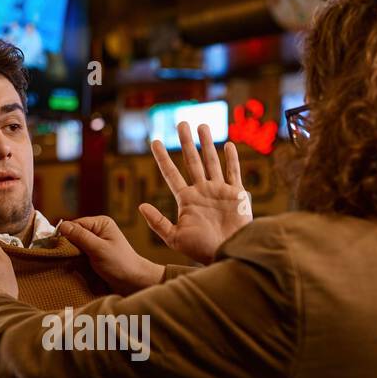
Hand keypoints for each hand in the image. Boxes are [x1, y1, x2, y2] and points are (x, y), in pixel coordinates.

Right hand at [57, 215, 164, 294]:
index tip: (62, 248)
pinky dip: (76, 260)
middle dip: (69, 246)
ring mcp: (95, 242)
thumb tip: (62, 226)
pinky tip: (76, 267)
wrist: (132, 282)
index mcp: (101, 223)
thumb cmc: (120, 264)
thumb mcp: (98, 249)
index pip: (75, 224)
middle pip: (73, 234)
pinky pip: (79, 254)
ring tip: (74, 264)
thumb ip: (81, 236)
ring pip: (74, 245)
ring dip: (72, 255)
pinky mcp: (93, 254)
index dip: (67, 235)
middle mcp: (97, 230)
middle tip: (68, 258)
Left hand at [141, 121, 251, 263]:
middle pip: (191, 161)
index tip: (154, 141)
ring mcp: (219, 191)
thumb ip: (158, 222)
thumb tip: (140, 205)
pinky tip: (227, 145)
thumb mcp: (174, 237)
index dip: (162, 157)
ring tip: (202, 125)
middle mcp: (201, 191)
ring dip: (206, 144)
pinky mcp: (236, 195)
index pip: (171, 174)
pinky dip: (231, 159)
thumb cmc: (200, 250)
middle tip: (181, 123)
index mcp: (186, 200)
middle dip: (185, 142)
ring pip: (211, 162)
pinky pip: (234, 173)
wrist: (226, 254)